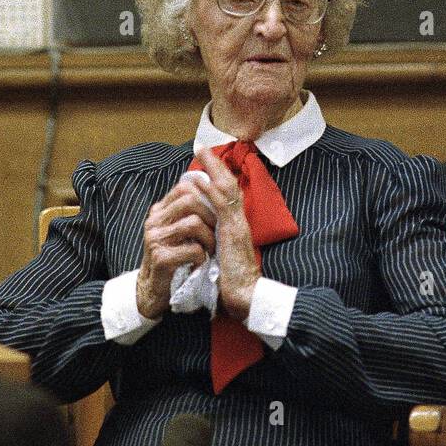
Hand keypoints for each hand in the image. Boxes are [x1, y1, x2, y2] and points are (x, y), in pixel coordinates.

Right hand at [136, 182, 216, 319]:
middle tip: (217, 232)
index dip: (207, 196)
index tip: (217, 213)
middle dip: (211, 216)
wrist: (155, 290)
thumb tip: (213, 189)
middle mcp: (154, 221)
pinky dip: (202, 257)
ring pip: (194, 223)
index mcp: (160, 210)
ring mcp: (155, 238)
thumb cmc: (174, 258)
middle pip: (191, 200)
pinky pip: (193, 249)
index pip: (185, 187)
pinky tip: (199, 263)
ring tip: (210, 249)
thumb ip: (188, 211)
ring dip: (210, 238)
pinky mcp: (160, 258)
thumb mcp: (178, 230)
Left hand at [196, 149, 261, 320]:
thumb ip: (217, 244)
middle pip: (229, 185)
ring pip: (226, 189)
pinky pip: (221, 205)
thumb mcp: (222, 257)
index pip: (228, 195)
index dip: (219, 177)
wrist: (246, 297)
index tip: (207, 164)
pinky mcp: (232, 232)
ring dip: (213, 169)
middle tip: (204, 148)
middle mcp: (239, 221)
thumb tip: (205, 239)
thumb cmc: (233, 283)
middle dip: (216, 165)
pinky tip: (199, 178)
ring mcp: (237, 225)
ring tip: (201, 153)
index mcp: (236, 227)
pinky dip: (209, 189)